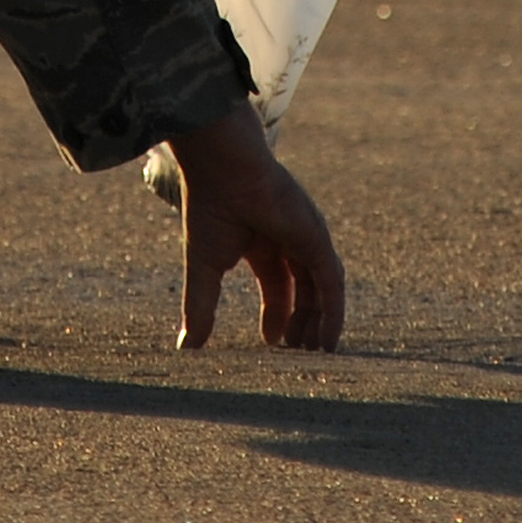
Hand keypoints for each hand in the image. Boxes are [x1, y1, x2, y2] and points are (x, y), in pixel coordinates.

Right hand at [167, 106, 345, 350]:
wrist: (224, 170)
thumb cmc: (210, 209)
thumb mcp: (205, 268)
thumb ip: (200, 307)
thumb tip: (188, 347)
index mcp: (261, 240)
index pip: (276, 282)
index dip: (275, 312)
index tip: (272, 342)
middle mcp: (288, 238)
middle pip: (304, 287)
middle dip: (302, 319)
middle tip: (299, 351)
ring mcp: (307, 238)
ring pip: (323, 288)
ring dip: (321, 321)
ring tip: (315, 352)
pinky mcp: (318, 240)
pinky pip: (332, 283)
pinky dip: (333, 313)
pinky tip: (327, 340)